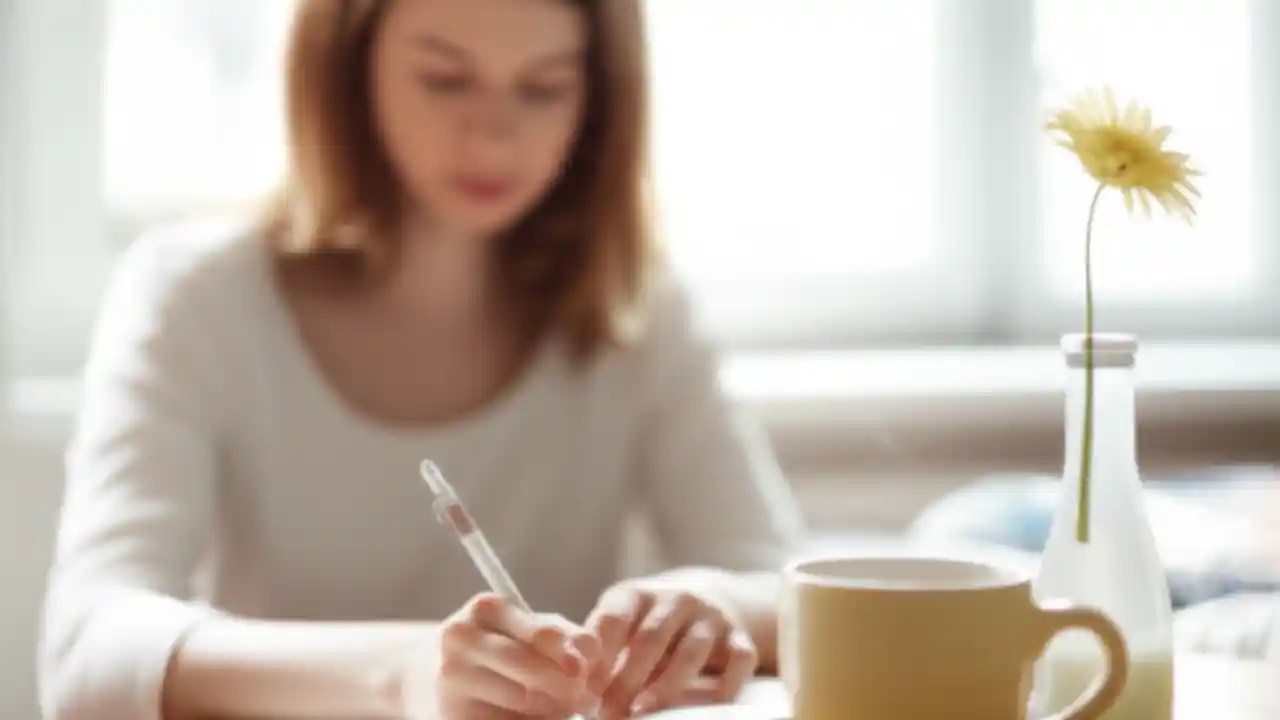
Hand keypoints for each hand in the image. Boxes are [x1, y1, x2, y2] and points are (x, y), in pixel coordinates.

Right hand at [399, 593, 602, 719]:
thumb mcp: (521, 627)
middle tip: (586, 701)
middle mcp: (461, 640)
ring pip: (522, 703)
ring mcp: (451, 680)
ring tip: (558, 708)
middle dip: (566, 689)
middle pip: (528, 670)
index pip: (540, 634)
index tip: (586, 673)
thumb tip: (590, 657)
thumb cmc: (493, 646)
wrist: (423, 676)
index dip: (570, 656)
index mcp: (485, 609)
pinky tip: (531, 718)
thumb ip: (561, 634)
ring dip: (551, 710)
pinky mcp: (450, 717)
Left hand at [585, 579, 759, 717]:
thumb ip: (594, 643)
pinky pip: (739, 663)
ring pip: (691, 652)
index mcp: (638, 593)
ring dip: (664, 685)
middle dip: (625, 679)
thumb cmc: (644, 623)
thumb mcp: (617, 622)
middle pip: (650, 639)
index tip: (585, 687)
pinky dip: (722, 688)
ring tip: (640, 712)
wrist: (705, 601)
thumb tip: (571, 669)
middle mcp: (678, 598)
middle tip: (606, 712)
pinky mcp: (739, 638)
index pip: (615, 619)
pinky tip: (698, 711)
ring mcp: (712, 617)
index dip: (598, 654)